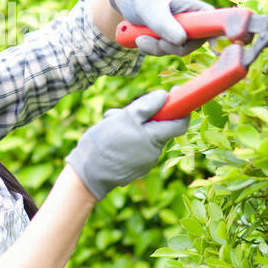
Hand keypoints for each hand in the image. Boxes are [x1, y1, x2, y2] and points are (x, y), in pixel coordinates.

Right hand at [64, 89, 191, 201]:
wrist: (87, 175)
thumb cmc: (103, 144)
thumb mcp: (123, 118)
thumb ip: (146, 107)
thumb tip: (164, 96)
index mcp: (154, 139)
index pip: (180, 123)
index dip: (180, 107)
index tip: (175, 93)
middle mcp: (154, 153)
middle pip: (159, 127)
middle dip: (145, 116)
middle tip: (125, 111)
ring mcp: (145, 162)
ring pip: (144, 135)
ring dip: (132, 126)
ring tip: (111, 123)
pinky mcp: (134, 168)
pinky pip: (136, 147)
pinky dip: (127, 138)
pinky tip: (111, 137)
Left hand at [106, 0, 214, 55]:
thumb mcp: (151, 8)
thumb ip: (165, 24)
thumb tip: (182, 40)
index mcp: (194, 8)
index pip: (211, 23)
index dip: (214, 35)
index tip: (214, 47)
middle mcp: (191, 20)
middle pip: (192, 44)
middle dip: (167, 46)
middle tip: (145, 40)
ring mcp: (180, 31)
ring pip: (176, 50)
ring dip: (155, 48)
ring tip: (138, 38)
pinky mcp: (169, 38)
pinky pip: (165, 51)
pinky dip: (151, 49)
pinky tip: (139, 40)